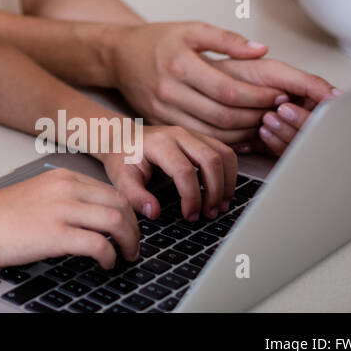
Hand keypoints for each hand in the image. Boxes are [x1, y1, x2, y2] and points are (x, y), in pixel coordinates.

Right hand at [0, 167, 139, 269]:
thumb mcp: (35, 194)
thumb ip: (62, 199)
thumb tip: (87, 218)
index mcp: (61, 177)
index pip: (109, 190)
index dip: (125, 211)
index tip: (126, 226)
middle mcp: (65, 188)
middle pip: (119, 203)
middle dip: (133, 226)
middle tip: (133, 244)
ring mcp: (61, 210)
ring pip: (116, 221)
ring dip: (128, 241)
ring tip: (126, 255)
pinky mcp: (56, 234)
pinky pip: (99, 244)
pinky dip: (109, 256)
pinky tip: (106, 263)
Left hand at [97, 124, 236, 221]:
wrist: (123, 138)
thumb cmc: (123, 158)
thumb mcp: (121, 178)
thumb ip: (135, 196)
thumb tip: (154, 212)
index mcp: (159, 143)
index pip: (184, 171)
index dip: (191, 197)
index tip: (189, 215)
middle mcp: (179, 134)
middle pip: (211, 160)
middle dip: (215, 191)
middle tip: (209, 214)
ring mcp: (193, 134)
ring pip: (224, 155)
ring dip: (227, 183)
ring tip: (219, 205)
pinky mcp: (201, 138)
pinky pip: (225, 153)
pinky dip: (229, 174)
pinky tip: (221, 191)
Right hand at [109, 21, 331, 145]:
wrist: (118, 56)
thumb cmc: (158, 40)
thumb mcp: (191, 29)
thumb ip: (226, 39)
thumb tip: (260, 49)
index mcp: (180, 64)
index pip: (228, 90)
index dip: (258, 96)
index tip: (279, 94)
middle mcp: (170, 90)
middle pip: (222, 115)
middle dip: (256, 115)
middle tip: (277, 110)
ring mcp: (164, 110)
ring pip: (212, 132)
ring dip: (243, 131)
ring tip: (263, 121)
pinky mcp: (162, 123)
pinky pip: (199, 137)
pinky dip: (224, 139)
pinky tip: (240, 131)